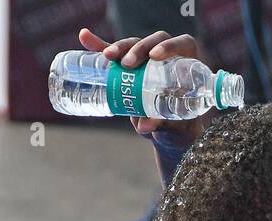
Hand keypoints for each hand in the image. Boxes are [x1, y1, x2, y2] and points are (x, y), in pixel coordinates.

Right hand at [78, 28, 208, 151]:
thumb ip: (162, 123)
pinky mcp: (128, 67)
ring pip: (133, 45)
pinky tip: (85, 37)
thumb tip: (144, 126)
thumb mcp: (174, 125)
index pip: (182, 45)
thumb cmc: (180, 125)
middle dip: (139, 49)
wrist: (170, 131)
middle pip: (153, 42)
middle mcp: (167, 58)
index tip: (155, 57)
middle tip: (128, 65)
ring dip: (119, 47)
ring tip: (108, 57)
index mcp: (187, 65)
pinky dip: (98, 45)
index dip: (170, 46)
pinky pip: (113, 54)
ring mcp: (146, 61)